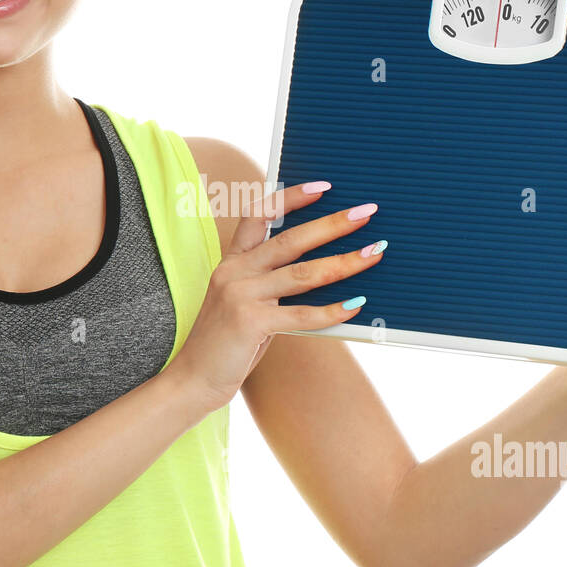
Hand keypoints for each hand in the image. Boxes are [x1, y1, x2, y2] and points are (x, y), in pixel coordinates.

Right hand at [168, 182, 386, 409]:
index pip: (259, 216)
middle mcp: (234, 272)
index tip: (323, 187)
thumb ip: (272, 286)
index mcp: (232, 262)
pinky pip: (301, 314)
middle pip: (291, 239)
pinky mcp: (249, 322)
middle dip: (332, 224)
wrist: (193, 379)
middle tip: (366, 212)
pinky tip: (355, 304)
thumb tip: (321, 273)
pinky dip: (331, 310)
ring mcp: (240, 295)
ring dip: (343, 262)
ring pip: (303, 274)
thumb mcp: (244, 304)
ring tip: (373, 253)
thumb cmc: (226, 343)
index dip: (290, 198)